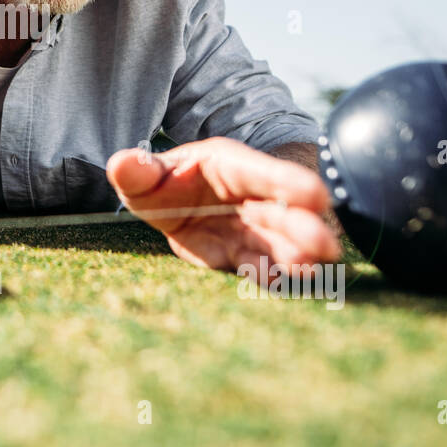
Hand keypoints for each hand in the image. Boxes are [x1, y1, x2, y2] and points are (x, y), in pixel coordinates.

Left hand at [106, 137, 340, 278]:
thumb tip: (121, 163)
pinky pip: (261, 267)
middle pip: (283, 213)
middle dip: (304, 228)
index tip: (317, 195)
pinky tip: (280, 284)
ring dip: (297, 258)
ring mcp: (252, 229)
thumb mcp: (147, 175)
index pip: (262, 173)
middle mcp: (251, 198)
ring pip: (280, 243)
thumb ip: (138, 171)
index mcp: (231, 167)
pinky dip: (272, 276)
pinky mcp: (244, 257)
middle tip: (325, 247)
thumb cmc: (164, 182)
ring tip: (311, 272)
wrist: (169, 205)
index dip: (289, 182)